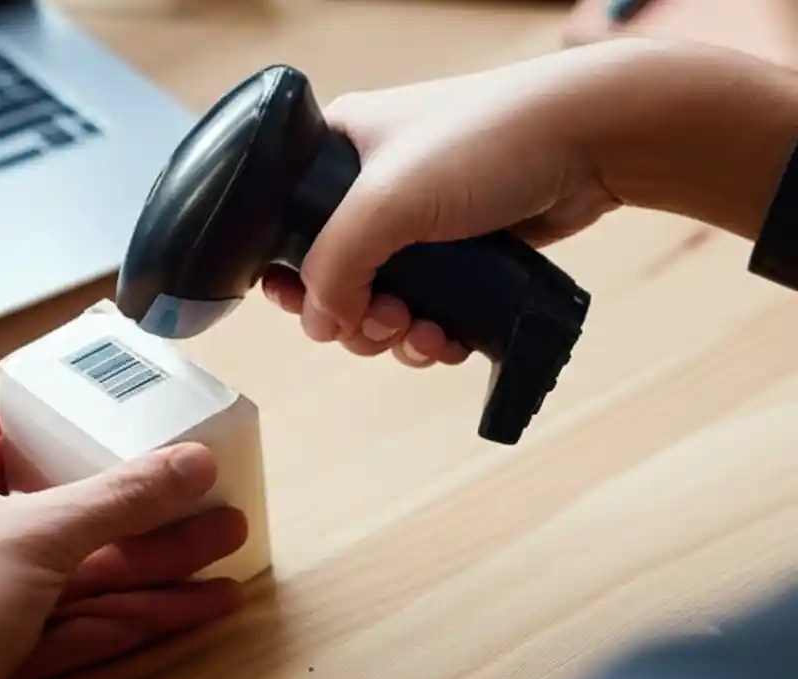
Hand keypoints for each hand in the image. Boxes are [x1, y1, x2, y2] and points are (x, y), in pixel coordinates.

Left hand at [0, 387, 246, 678]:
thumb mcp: (41, 533)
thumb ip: (120, 497)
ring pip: (66, 569)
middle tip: (179, 491)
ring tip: (217, 547)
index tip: (70, 414)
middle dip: (125, 503)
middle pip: (40, 502)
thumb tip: (190, 462)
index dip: (17, 415)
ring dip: (143, 562)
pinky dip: (120, 614)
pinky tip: (187, 608)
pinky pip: (62, 620)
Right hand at [263, 38, 797, 366]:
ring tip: (426, 338)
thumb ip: (335, 265)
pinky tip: (449, 341)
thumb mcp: (385, 200)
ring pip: (383, 299)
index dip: (291, 276)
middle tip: (386, 323)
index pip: (287, 225)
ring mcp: (419, 219)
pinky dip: (433, 332)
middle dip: (358, 315)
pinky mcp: (462, 249)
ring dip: (397, 334)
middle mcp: (371, 184)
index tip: (309, 308)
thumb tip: (319, 325)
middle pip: (336, 276)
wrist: (591, 137)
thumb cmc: (485, 141)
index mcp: (337, 148)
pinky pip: (429, 306)